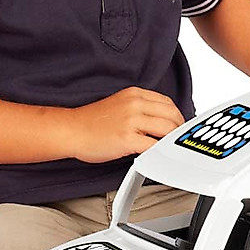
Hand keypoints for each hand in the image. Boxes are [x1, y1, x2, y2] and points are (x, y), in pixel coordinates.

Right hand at [67, 87, 185, 162]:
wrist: (70, 130)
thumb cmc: (91, 122)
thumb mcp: (120, 105)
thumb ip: (141, 109)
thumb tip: (162, 121)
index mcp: (135, 94)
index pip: (168, 103)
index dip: (176, 117)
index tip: (177, 127)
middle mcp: (135, 104)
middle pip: (172, 115)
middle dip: (179, 130)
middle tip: (177, 140)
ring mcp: (131, 120)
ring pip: (167, 129)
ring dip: (172, 141)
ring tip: (169, 148)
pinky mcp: (127, 138)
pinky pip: (154, 146)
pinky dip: (160, 152)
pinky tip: (158, 156)